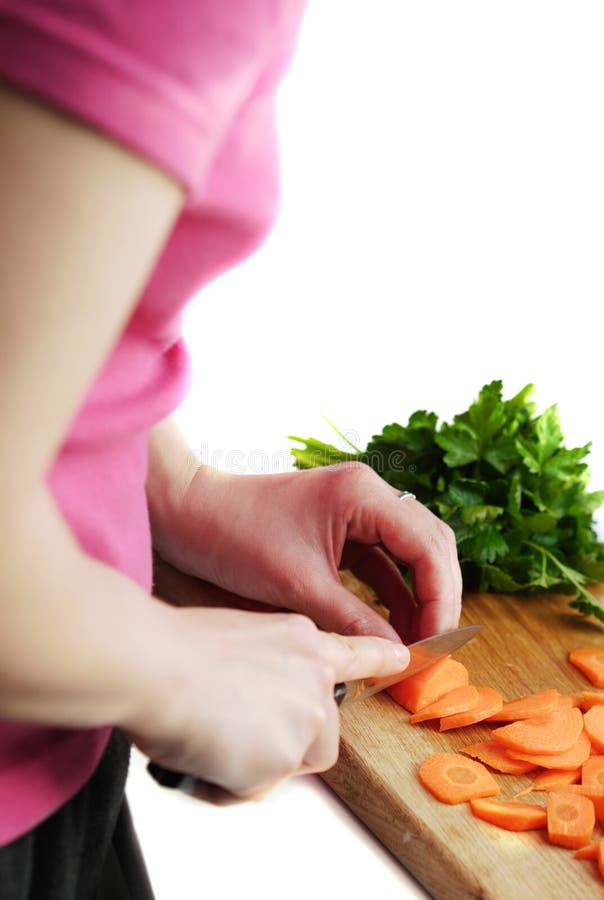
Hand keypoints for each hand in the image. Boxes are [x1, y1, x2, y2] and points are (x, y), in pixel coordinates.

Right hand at [126, 605, 409, 798]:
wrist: (156, 665)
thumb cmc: (176, 647)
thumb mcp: (236, 638)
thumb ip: (262, 668)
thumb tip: (249, 700)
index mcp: (300, 641)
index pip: (355, 653)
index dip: (380, 659)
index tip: (402, 658)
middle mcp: (313, 679)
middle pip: (322, 733)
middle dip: (287, 744)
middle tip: (241, 738)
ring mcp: (305, 719)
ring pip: (289, 764)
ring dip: (255, 765)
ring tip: (213, 746)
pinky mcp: (285, 758)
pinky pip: (254, 789)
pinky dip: (226, 784)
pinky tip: (202, 758)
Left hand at [155, 462, 461, 643]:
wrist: (190, 515)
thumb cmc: (237, 538)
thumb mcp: (300, 587)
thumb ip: (355, 620)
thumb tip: (400, 655)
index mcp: (363, 495)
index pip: (427, 546)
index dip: (440, 598)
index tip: (437, 642)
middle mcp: (369, 494)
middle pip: (429, 545)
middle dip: (438, 597)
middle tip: (438, 646)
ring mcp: (356, 509)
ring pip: (410, 554)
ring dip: (419, 596)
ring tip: (421, 643)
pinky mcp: (341, 528)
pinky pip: (382, 561)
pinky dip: (392, 592)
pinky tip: (395, 627)